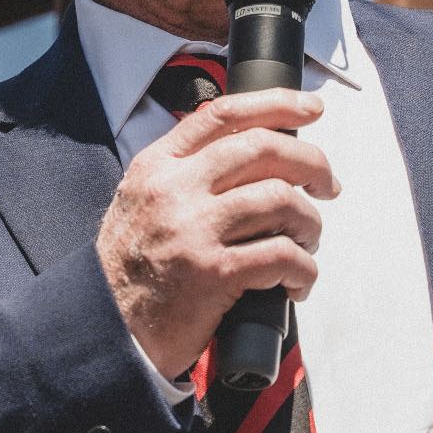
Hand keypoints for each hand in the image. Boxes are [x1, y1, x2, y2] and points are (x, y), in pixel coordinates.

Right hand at [96, 88, 338, 379]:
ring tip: (308, 240)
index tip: (311, 109)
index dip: (277, 104)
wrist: (104, 328)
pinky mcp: (213, 273)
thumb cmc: (131, 267)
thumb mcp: (141, 199)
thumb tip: (252, 151)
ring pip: (280, 199)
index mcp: (159, 165)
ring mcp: (194, 229)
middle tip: (327, 184)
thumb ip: (184, 171)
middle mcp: (175, 189)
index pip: (223, 113)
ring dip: (309, 221)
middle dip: (311, 162)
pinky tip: (297, 281)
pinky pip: (281, 256)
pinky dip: (303, 269)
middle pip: (262, 148)